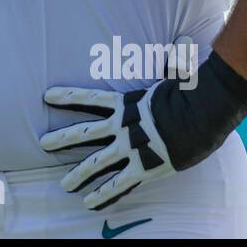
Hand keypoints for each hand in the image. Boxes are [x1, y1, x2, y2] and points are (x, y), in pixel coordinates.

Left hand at [39, 52, 246, 210]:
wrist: (204, 114)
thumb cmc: (192, 93)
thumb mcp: (175, 75)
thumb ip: (169, 65)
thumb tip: (182, 44)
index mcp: (127, 103)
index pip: (89, 99)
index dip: (67, 97)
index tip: (46, 96)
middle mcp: (123, 126)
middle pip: (85, 133)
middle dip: (62, 139)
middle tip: (42, 144)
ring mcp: (132, 148)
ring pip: (97, 163)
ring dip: (79, 173)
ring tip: (64, 185)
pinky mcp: (145, 167)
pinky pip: (119, 184)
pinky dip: (104, 194)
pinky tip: (89, 203)